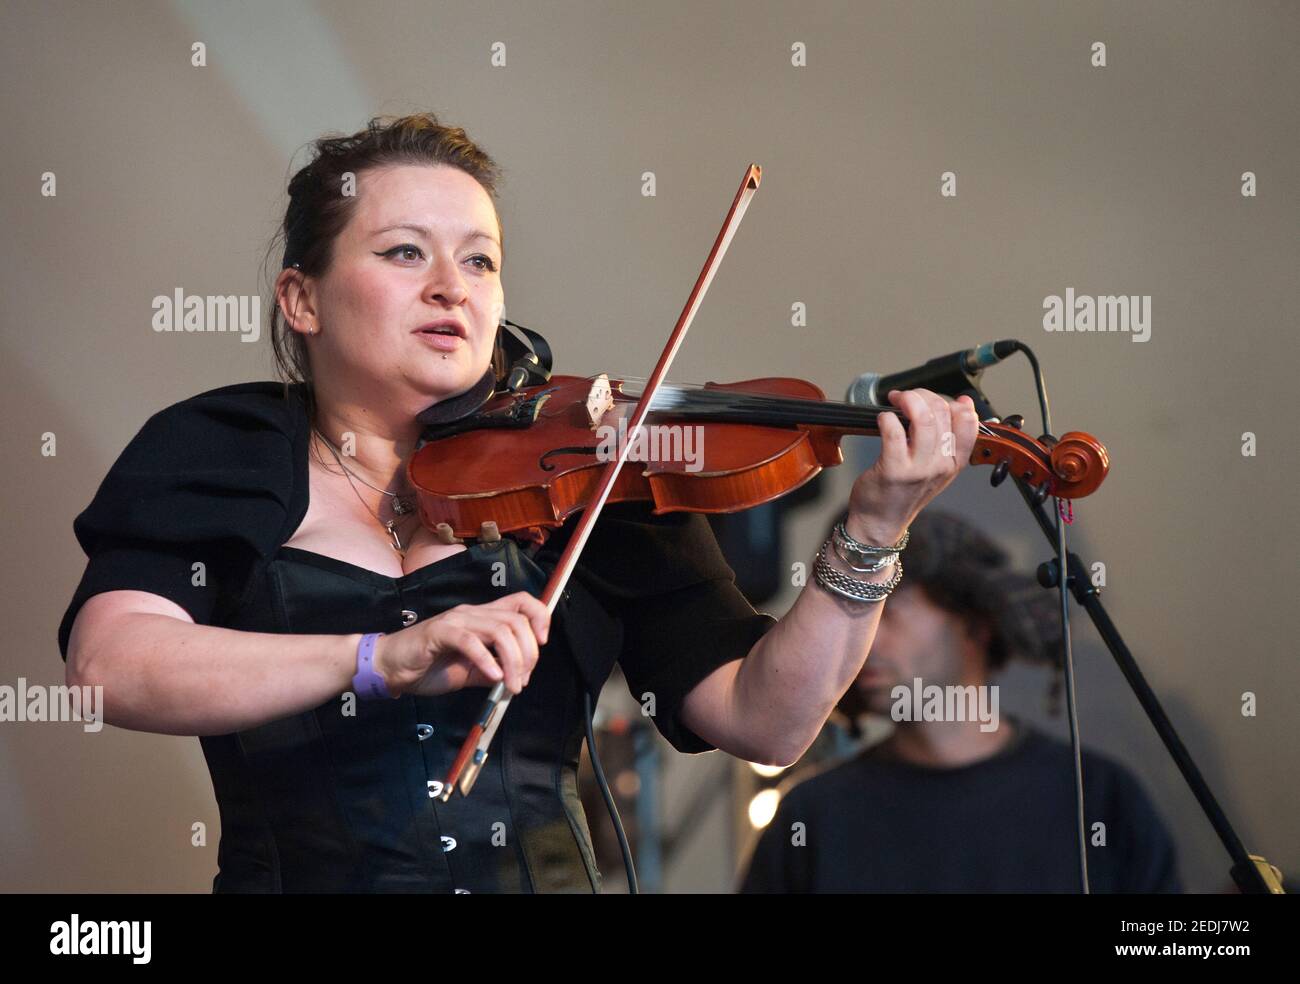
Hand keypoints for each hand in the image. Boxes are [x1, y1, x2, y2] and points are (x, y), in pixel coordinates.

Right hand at [373, 591, 550, 697]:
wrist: (391, 668)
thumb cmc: (429, 667)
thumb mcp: (470, 671)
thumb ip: (494, 670)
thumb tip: (518, 677)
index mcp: (482, 617)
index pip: (521, 602)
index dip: (540, 617)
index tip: (542, 644)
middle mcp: (472, 613)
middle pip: (516, 620)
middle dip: (529, 652)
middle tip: (522, 679)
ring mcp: (456, 621)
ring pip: (499, 630)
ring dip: (513, 661)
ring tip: (510, 685)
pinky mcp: (439, 633)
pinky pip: (471, 642)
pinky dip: (487, 660)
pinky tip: (492, 677)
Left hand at [846, 388, 979, 544]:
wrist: (881, 522)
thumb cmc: (904, 491)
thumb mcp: (937, 467)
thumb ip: (949, 437)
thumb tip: (963, 402)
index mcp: (955, 462)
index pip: (968, 421)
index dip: (951, 402)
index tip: (933, 400)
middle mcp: (941, 465)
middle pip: (942, 413)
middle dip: (922, 395)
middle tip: (905, 398)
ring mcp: (919, 468)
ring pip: (923, 419)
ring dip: (907, 400)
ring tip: (895, 401)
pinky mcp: (894, 470)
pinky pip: (894, 432)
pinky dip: (887, 418)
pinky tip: (883, 419)